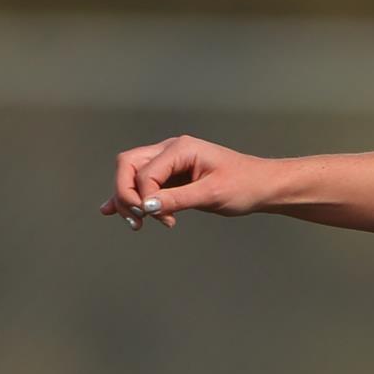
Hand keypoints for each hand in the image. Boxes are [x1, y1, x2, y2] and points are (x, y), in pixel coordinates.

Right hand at [99, 135, 277, 230]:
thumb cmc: (244, 185)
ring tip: (137, 224)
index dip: (144, 197)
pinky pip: (143, 184)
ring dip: (129, 198)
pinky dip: (130, 197)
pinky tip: (110, 211)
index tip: (161, 219)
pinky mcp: (171, 177)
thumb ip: (177, 199)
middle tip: (140, 221)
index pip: (143, 171)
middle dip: (127, 194)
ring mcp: (169, 162)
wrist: (263, 186)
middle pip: (128, 165)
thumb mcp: (212, 194)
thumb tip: (146, 206)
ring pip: (132, 174)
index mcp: (180, 149)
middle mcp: (170, 151)